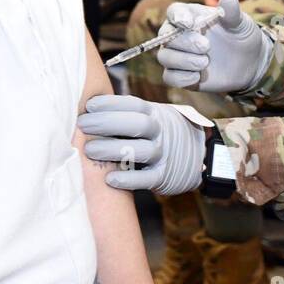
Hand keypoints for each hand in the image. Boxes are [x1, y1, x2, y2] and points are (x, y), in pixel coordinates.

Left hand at [78, 94, 205, 194]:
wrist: (200, 157)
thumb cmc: (161, 134)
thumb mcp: (153, 115)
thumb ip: (129, 112)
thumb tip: (89, 105)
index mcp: (155, 114)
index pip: (134, 105)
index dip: (112, 103)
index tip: (90, 105)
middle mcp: (160, 132)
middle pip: (137, 124)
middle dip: (108, 123)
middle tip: (83, 124)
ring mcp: (164, 154)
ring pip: (139, 151)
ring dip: (112, 150)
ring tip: (89, 150)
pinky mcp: (164, 177)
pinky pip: (146, 179)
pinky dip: (127, 179)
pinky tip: (109, 179)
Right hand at [157, 0, 271, 92]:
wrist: (249, 62)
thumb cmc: (241, 36)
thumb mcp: (240, 23)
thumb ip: (232, 11)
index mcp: (191, 16)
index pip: (174, 11)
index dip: (177, 16)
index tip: (187, 23)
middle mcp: (180, 34)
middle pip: (166, 35)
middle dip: (185, 42)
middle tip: (206, 46)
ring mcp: (178, 55)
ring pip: (164, 57)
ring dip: (182, 60)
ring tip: (205, 62)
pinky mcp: (181, 74)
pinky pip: (169, 77)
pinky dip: (181, 77)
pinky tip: (198, 76)